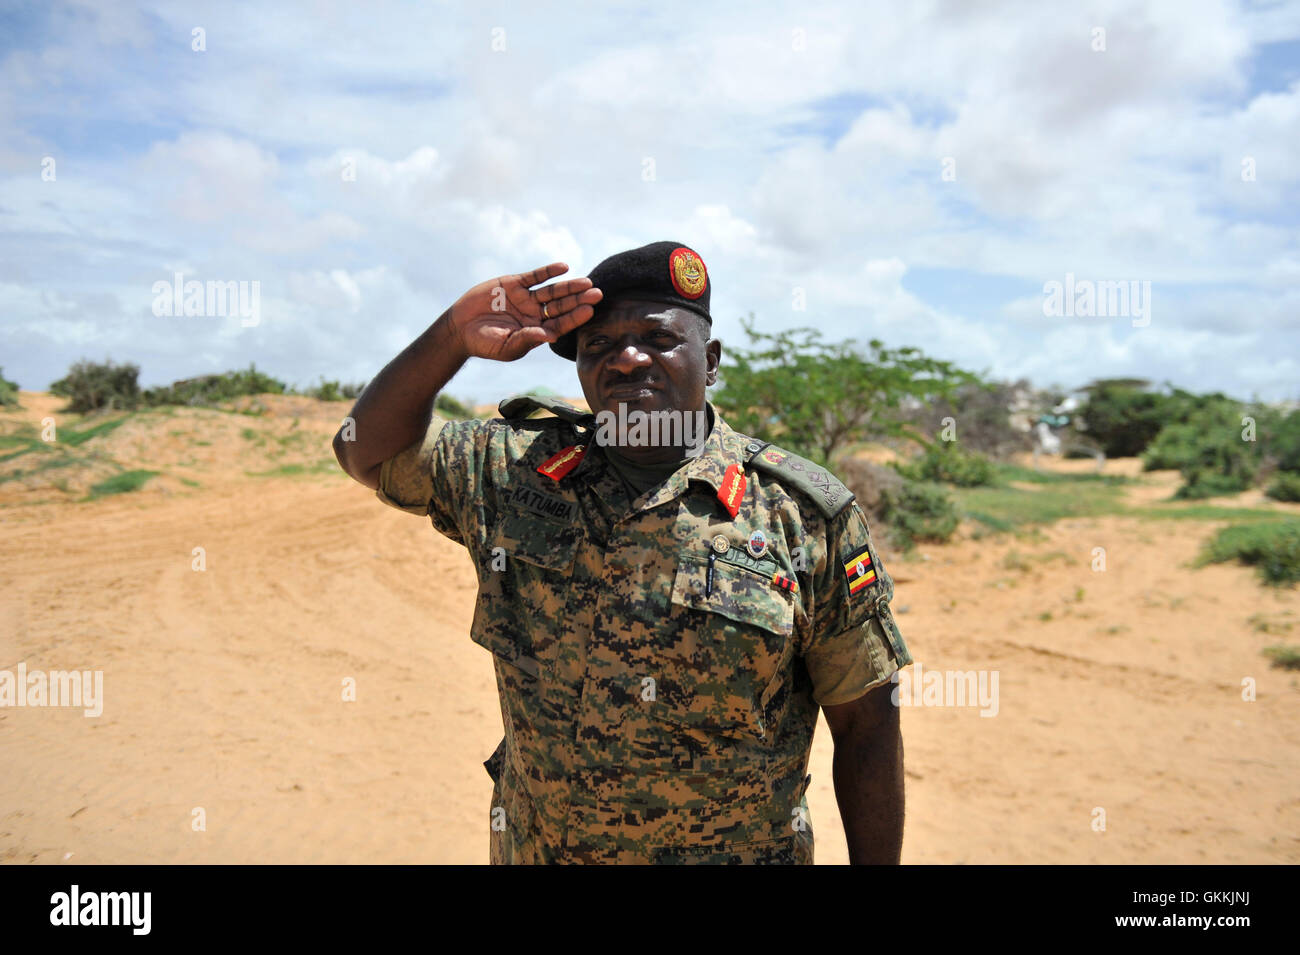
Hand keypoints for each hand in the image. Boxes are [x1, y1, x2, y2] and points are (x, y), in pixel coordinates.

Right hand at [449, 262, 602, 361]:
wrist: (460, 327)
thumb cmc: (484, 343)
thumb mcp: (506, 345)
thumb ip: (527, 340)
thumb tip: (551, 337)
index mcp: (537, 332)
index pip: (561, 324)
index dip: (575, 317)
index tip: (589, 311)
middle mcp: (536, 315)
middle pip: (562, 306)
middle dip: (579, 300)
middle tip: (597, 294)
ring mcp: (526, 299)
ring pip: (552, 291)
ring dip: (569, 286)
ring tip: (586, 282)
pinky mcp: (515, 284)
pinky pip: (535, 277)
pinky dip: (548, 272)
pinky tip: (563, 267)